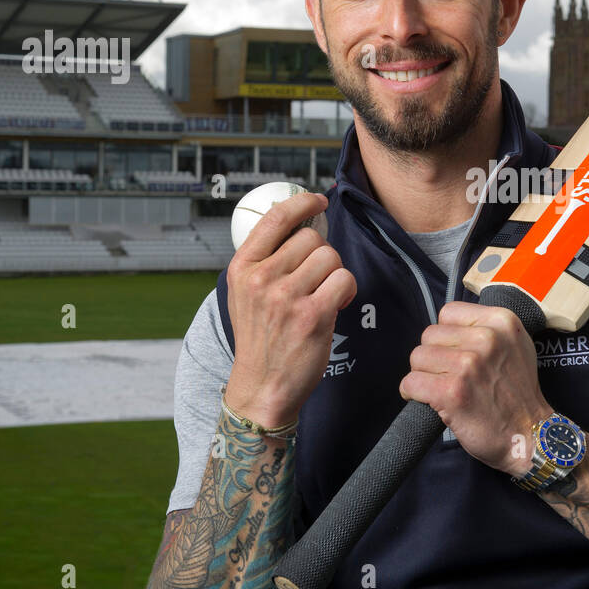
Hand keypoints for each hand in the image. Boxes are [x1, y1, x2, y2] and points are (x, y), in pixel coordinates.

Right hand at [225, 191, 356, 428]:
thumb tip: (301, 225)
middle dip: (323, 256)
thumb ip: (265, 261)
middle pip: (312, 239)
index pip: (275, 218)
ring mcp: (286, 297)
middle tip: (317, 279)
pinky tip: (335, 305)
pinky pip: (344, 280)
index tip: (318, 201)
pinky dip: (347, 291)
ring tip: (324, 295)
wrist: (262, 386)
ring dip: (335, 274)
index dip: (302, 203)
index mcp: (242, 268)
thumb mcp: (245, 294)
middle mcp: (261, 279)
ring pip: (331, 257)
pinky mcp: (312, 316)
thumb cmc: (260, 339)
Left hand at [399, 301, 551, 476]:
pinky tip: (429, 401)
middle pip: (430, 335)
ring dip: (424, 375)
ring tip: (443, 389)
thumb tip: (449, 326)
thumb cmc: (520, 395)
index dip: (448, 336)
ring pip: (417, 357)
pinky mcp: (452, 391)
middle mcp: (486, 338)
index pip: (449, 313)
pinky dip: (413, 393)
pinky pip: (411, 382)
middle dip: (435, 357)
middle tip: (450, 376)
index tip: (456, 354)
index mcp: (502, 321)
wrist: (530, 436)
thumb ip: (488, 329)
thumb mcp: (517, 346)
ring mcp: (468, 364)